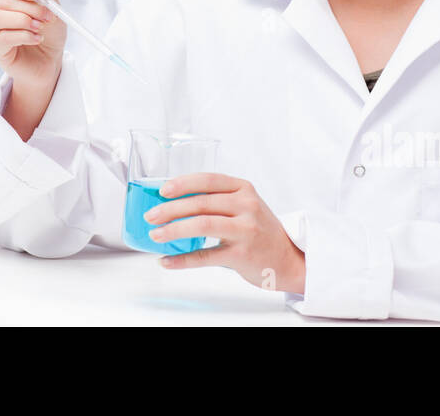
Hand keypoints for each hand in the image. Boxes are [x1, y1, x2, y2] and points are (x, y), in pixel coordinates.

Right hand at [0, 0, 66, 99]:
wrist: (50, 61)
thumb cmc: (48, 33)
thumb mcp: (53, 9)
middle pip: (0, 0)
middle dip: (28, 7)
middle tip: (47, 15)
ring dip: (22, 20)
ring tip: (40, 27)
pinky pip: (2, 38)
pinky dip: (23, 36)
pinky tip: (36, 38)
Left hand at [143, 173, 306, 293]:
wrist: (288, 259)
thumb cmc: (260, 231)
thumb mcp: (246, 206)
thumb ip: (218, 201)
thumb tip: (173, 203)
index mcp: (244, 189)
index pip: (209, 179)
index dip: (183, 183)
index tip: (163, 190)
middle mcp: (246, 206)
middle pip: (201, 202)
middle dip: (170, 209)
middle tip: (151, 216)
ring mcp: (245, 230)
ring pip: (201, 224)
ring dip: (173, 229)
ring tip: (155, 235)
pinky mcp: (241, 255)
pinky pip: (205, 255)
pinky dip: (182, 259)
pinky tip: (167, 260)